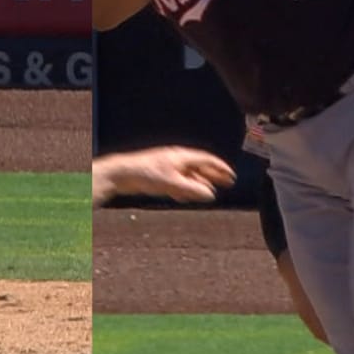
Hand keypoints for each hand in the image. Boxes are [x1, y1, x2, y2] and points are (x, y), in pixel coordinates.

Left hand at [91, 147, 235, 205]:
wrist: (123, 174)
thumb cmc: (146, 173)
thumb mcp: (173, 184)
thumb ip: (193, 190)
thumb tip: (210, 194)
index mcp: (183, 156)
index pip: (208, 159)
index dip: (221, 167)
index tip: (231, 175)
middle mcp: (177, 159)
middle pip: (200, 167)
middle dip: (214, 175)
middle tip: (227, 182)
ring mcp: (168, 167)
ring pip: (189, 175)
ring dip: (200, 183)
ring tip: (210, 191)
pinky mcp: (159, 176)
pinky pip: (178, 182)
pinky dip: (186, 189)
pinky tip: (185, 197)